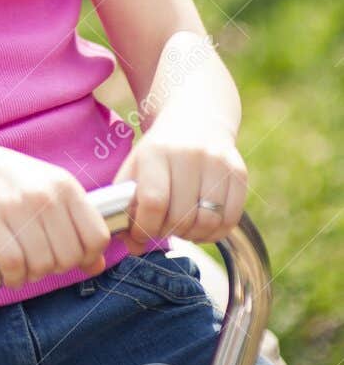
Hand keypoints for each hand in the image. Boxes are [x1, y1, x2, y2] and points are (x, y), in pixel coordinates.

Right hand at [0, 141, 112, 287]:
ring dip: (32, 275)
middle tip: (38, 258)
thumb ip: (75, 223)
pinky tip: (7, 271)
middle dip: (55, 268)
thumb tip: (97, 265)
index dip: (87, 256)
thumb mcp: (48, 190)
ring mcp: (14, 206)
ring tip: (21, 263)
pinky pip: (13, 266)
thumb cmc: (7, 180)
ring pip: (42, 265)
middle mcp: (43, 194)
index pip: (97, 237)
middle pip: (69, 257)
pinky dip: (13, 278)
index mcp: (64, 184)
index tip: (71, 257)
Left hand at [112, 113, 247, 253]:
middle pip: (181, 217)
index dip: (145, 227)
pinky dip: (215, 232)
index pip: (153, 202)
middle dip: (168, 231)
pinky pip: (231, 220)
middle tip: (163, 226)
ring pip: (208, 222)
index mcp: (156, 151)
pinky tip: (202, 223)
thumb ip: (126, 206)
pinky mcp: (239, 172)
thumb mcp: (135, 167)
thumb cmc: (159, 152)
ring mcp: (217, 162)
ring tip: (182, 225)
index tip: (140, 233)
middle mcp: (188, 154)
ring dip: (193, 235)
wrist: (196, 118)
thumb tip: (132, 247)